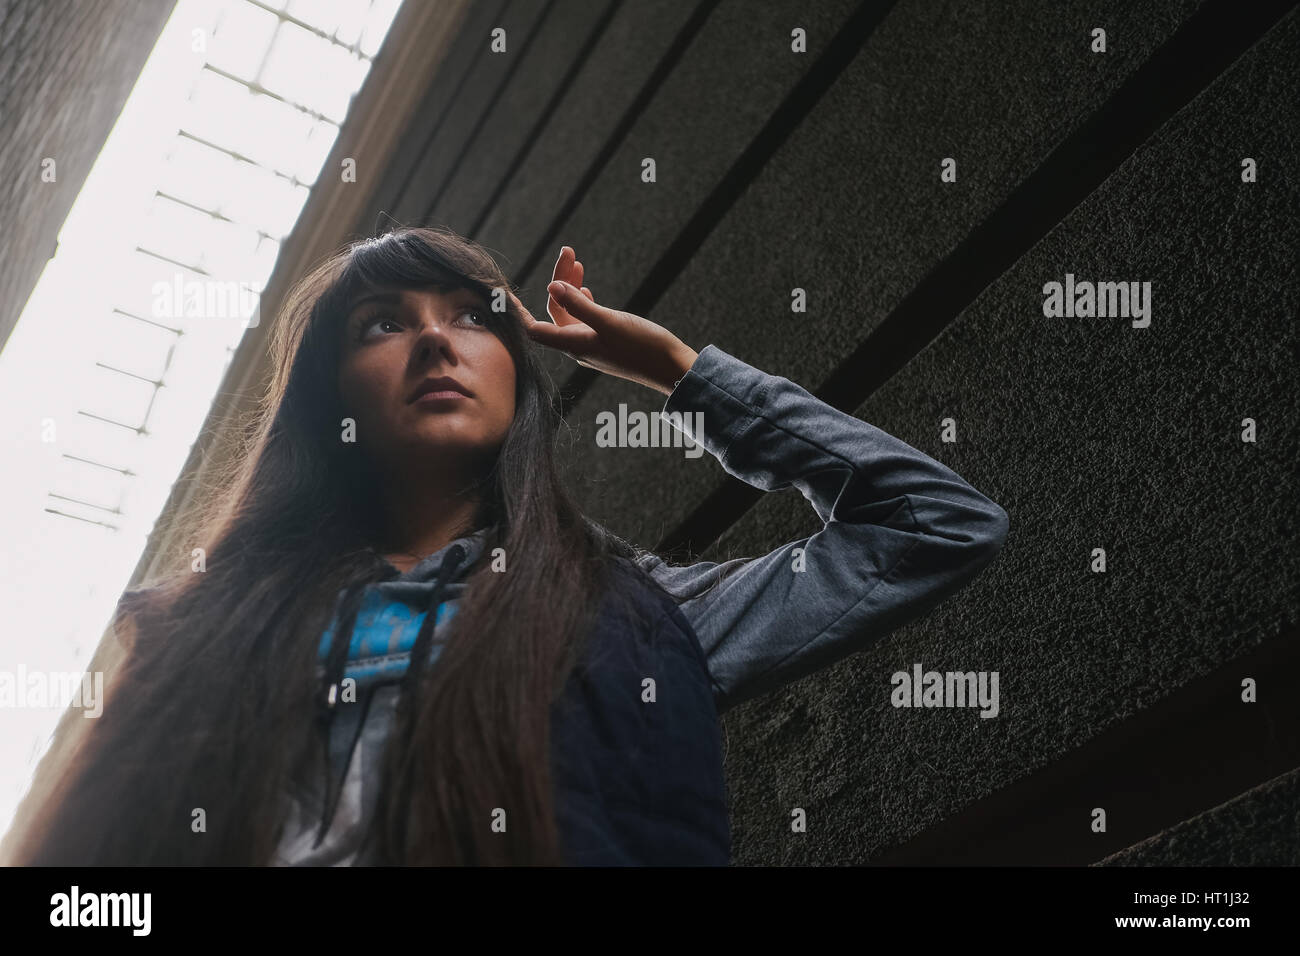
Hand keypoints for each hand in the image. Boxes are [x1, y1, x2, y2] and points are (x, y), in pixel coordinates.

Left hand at [510, 246, 697, 395]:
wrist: (673, 369)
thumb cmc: (644, 347)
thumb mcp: (610, 322)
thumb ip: (580, 305)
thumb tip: (551, 288)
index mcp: (575, 344)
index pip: (534, 329)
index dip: (517, 312)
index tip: (503, 294)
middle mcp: (579, 346)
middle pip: (555, 312)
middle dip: (558, 282)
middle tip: (568, 252)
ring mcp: (593, 344)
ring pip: (572, 313)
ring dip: (571, 287)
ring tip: (576, 262)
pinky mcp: (607, 341)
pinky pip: (585, 319)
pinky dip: (583, 301)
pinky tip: (585, 288)